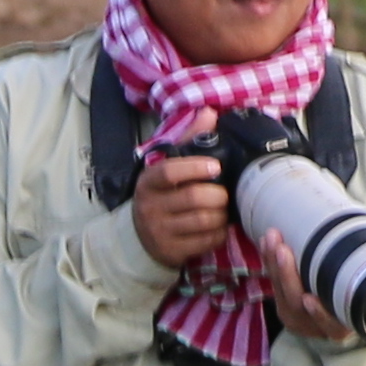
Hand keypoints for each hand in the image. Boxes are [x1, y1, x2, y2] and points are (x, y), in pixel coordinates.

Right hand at [128, 145, 232, 275]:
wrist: (140, 236)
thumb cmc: (162, 195)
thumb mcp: (168, 167)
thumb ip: (189, 139)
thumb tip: (209, 114)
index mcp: (149, 181)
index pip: (169, 172)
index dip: (195, 168)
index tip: (215, 167)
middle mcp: (150, 207)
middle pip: (194, 198)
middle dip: (218, 195)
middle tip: (225, 193)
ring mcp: (160, 231)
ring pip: (203, 221)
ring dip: (222, 214)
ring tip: (224, 209)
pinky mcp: (172, 251)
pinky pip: (206, 241)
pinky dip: (220, 233)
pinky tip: (220, 226)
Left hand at [254, 226, 351, 342]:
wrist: (340, 317)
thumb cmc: (360, 297)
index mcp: (344, 326)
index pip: (330, 326)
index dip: (319, 315)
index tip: (310, 299)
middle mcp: (317, 327)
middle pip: (296, 305)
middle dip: (287, 275)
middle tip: (283, 249)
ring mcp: (298, 319)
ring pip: (281, 294)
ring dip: (274, 264)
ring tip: (273, 237)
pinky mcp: (285, 308)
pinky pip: (274, 285)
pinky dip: (269, 262)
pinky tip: (267, 242)